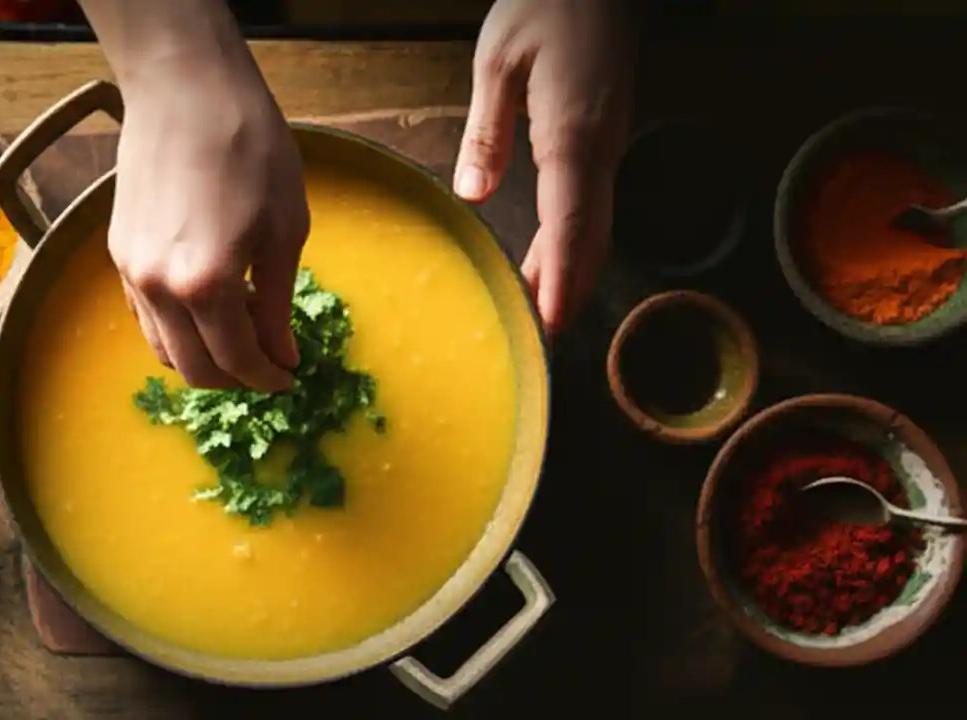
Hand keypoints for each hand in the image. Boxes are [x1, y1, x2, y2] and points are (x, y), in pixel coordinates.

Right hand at [82, 0, 307, 391]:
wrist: (186, 90)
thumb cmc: (252, 149)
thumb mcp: (285, 230)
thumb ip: (278, 304)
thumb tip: (283, 355)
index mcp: (207, 285)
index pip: (237, 360)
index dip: (268, 377)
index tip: (289, 376)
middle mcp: (158, 288)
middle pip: (193, 368)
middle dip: (235, 378)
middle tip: (267, 364)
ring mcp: (130, 271)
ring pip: (162, 347)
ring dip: (202, 357)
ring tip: (239, 333)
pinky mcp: (117, 251)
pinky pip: (144, 314)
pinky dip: (175, 328)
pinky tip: (206, 306)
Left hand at [455, 0, 633, 335]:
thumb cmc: (547, 5)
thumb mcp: (498, 60)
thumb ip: (486, 130)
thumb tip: (473, 194)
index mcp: (572, 134)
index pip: (570, 221)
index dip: (560, 275)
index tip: (551, 321)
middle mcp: (599, 149)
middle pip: (589, 236)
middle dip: (568, 289)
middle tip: (542, 339)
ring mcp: (607, 145)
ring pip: (594, 223)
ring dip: (571, 270)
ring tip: (543, 315)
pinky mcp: (603, 139)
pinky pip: (592, 203)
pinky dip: (574, 241)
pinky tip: (550, 259)